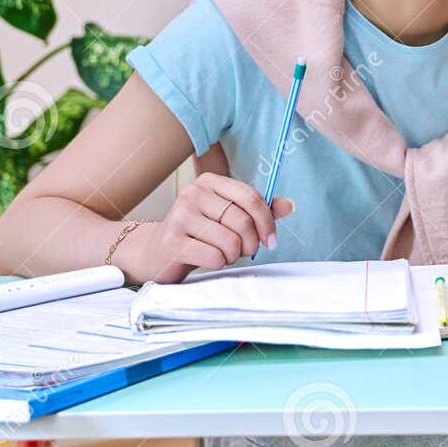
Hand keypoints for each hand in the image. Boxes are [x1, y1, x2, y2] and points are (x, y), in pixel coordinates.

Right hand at [118, 172, 295, 284]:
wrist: (157, 254)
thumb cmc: (199, 234)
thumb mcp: (228, 217)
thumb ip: (258, 210)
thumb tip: (290, 205)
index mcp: (209, 182)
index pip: (251, 197)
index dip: (267, 221)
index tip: (272, 240)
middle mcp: (192, 194)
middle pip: (242, 220)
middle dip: (252, 243)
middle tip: (247, 251)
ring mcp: (179, 216)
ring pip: (230, 241)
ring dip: (234, 255)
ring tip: (225, 255)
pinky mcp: (172, 242)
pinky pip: (215, 256)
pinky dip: (220, 263)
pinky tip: (209, 260)